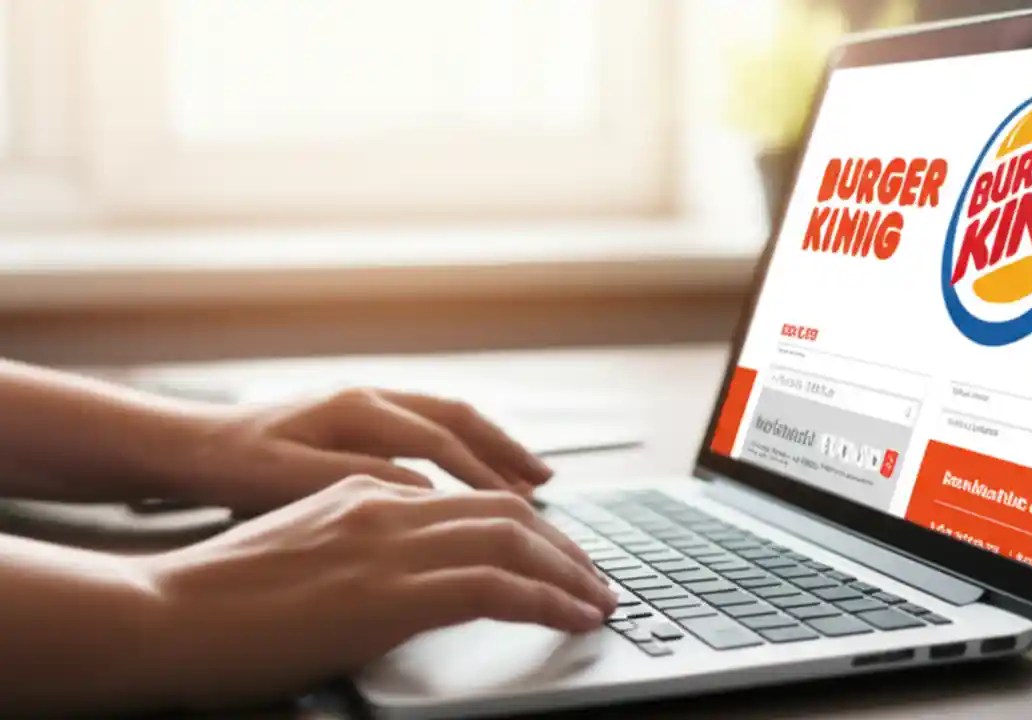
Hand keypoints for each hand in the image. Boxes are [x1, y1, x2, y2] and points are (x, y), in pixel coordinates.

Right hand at [139, 476, 615, 709]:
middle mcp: (387, 505)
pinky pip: (498, 585)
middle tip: (592, 574)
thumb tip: (393, 579)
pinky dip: (548, 598)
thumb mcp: (298, 553)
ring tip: (599, 597)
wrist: (163, 612)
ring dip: (568, 570)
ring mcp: (392, 543)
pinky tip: (575, 616)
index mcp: (364, 494)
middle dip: (560, 544)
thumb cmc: (214, 599)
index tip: (549, 549)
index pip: (466, 500)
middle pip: (503, 510)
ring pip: (514, 538)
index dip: (520, 524)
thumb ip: (354, 550)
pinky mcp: (394, 590)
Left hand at [179, 387, 552, 512]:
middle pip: (458, 416)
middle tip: (546, 483)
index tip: (519, 506)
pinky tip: (478, 469)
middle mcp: (369, 396)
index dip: (482, 474)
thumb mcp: (290, 480)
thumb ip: (359, 480)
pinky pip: (430, 426)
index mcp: (355, 409)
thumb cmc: (233, 468)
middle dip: (506, 449)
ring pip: (450, 417)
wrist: (190, 447)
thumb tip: (424, 487)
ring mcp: (368, 403)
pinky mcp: (361, 419)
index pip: (438, 441)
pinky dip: (465, 447)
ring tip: (531, 475)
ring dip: (493, 445)